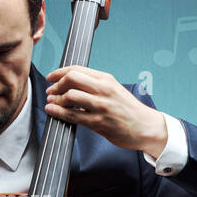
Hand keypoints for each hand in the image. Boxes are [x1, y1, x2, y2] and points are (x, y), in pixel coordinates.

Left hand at [44, 66, 166, 156]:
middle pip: (71, 78)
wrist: (146, 127)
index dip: (59, 72)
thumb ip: (95, 85)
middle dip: (56, 85)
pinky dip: (59, 112)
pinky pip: (73, 115)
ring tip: (52, 103)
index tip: (51, 77)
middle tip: (51, 91)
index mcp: (106, 79)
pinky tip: (52, 111)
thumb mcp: (114, 90)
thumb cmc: (129, 110)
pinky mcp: (99, 122)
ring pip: (70, 96)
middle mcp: (103, 89)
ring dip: (56, 100)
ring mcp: (101, 106)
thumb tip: (72, 84)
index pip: (77, 69)